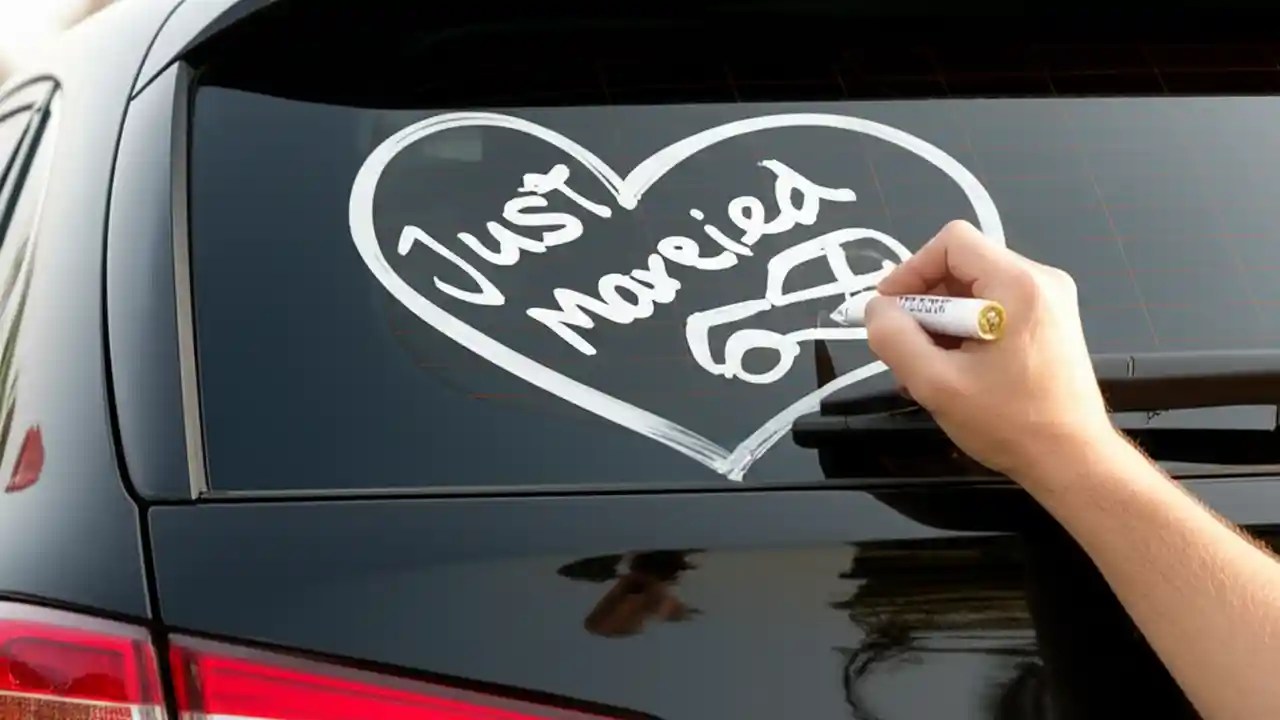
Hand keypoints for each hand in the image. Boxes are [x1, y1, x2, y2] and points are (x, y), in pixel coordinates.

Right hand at [864, 220, 1117, 479]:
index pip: (951, 242)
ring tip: (928, 368)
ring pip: (974, 289)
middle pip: (962, 265)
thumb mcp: (936, 383)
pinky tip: (955, 371)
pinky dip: (966, 332)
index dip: (911, 271)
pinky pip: (994, 308)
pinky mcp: (1050, 322)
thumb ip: (895, 339)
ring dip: (941, 324)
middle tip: (906, 349)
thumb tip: (877, 309)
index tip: (890, 311)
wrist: (1072, 460)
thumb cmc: (1009, 423)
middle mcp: (1041, 280)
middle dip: (925, 305)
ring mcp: (1050, 301)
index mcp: (1019, 284)